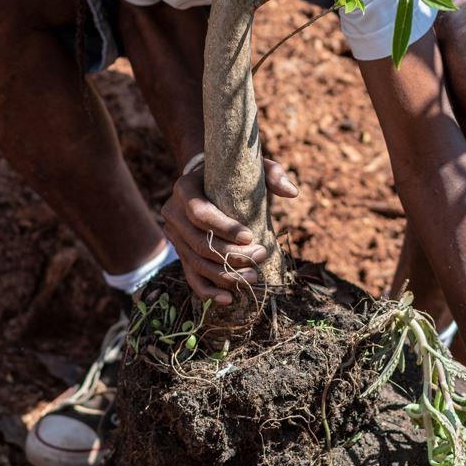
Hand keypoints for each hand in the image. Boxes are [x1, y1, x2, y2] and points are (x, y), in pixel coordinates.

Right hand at [160, 157, 298, 304]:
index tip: (250, 237)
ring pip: (196, 263)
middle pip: (199, 242)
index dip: (224, 228)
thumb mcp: (252, 166)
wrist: (205, 181)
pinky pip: (190, 275)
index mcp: (184, 188)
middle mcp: (172, 213)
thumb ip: (272, 173)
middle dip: (231, 255)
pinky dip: (208, 290)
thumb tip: (292, 192)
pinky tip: (228, 299)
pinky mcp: (180, 252)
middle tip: (261, 256)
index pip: (199, 213)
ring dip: (225, 275)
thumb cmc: (232, 173)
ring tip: (253, 279)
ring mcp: (174, 235)